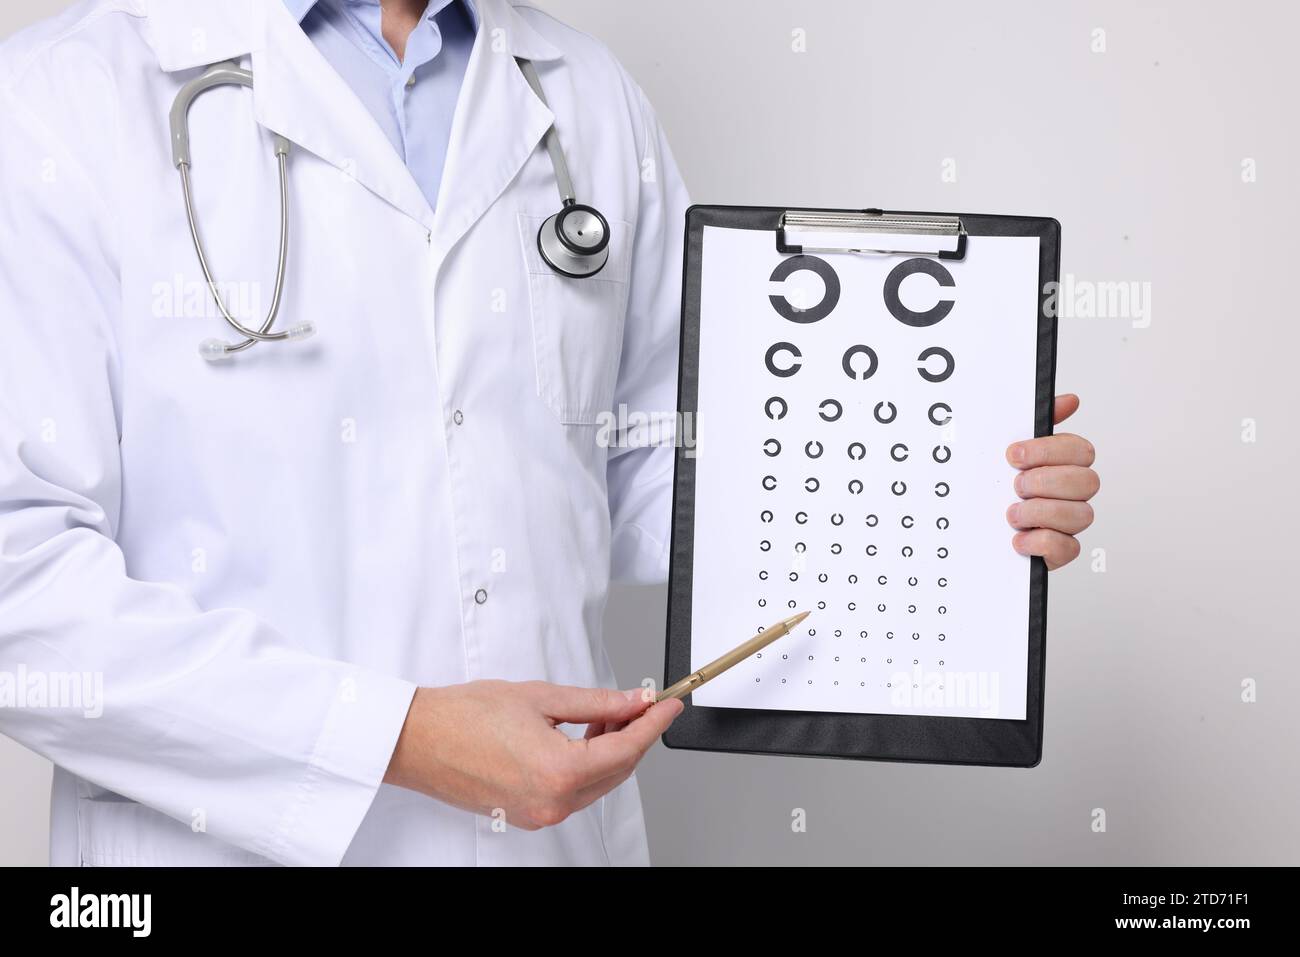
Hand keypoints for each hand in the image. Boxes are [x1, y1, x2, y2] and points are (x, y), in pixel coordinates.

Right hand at [384, 680, 680, 829]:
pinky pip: (574, 791)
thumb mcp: (539, 697)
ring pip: (597, 783)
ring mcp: (540, 813)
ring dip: (610, 749)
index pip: (626, 748)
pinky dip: (587, 764)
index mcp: (559, 772)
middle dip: (635, 735)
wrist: (416, 739)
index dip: (653, 724)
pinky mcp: (527, 813)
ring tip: (608, 713)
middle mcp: (553, 802)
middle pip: (617, 770)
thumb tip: (632, 702)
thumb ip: (595, 702)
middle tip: (641, 703)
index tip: (668, 706)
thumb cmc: (463, 716)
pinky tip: (584, 736)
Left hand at [1005, 394, 1098, 569]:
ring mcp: (1067, 523)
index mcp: (1062, 464)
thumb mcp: (1005, 452)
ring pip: (1082, 515)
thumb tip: (1069, 400)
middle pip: (1088, 481)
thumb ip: (1034, 423)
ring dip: (1040, 512)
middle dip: (1045, 482)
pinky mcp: (1059, 552)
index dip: (1049, 451)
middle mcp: (1071, 493)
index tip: (1014, 455)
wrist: (970, 531)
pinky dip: (1040, 542)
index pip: (1081, 450)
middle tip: (1015, 485)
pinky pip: (1069, 549)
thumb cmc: (993, 487)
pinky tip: (1017, 538)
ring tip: (1011, 513)